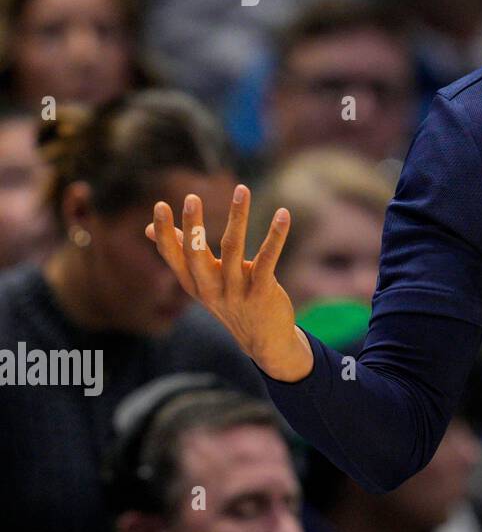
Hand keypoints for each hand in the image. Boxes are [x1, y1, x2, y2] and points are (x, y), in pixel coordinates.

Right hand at [145, 184, 311, 380]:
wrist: (263, 341)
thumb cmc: (230, 301)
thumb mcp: (202, 282)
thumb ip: (181, 254)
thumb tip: (149, 229)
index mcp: (193, 284)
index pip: (174, 256)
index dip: (166, 232)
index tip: (160, 205)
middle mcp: (210, 288)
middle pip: (196, 254)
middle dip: (193, 225)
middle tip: (192, 197)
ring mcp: (236, 291)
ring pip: (234, 249)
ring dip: (238, 217)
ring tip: (242, 190)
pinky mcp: (262, 292)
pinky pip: (268, 259)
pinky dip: (275, 236)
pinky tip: (283, 214)